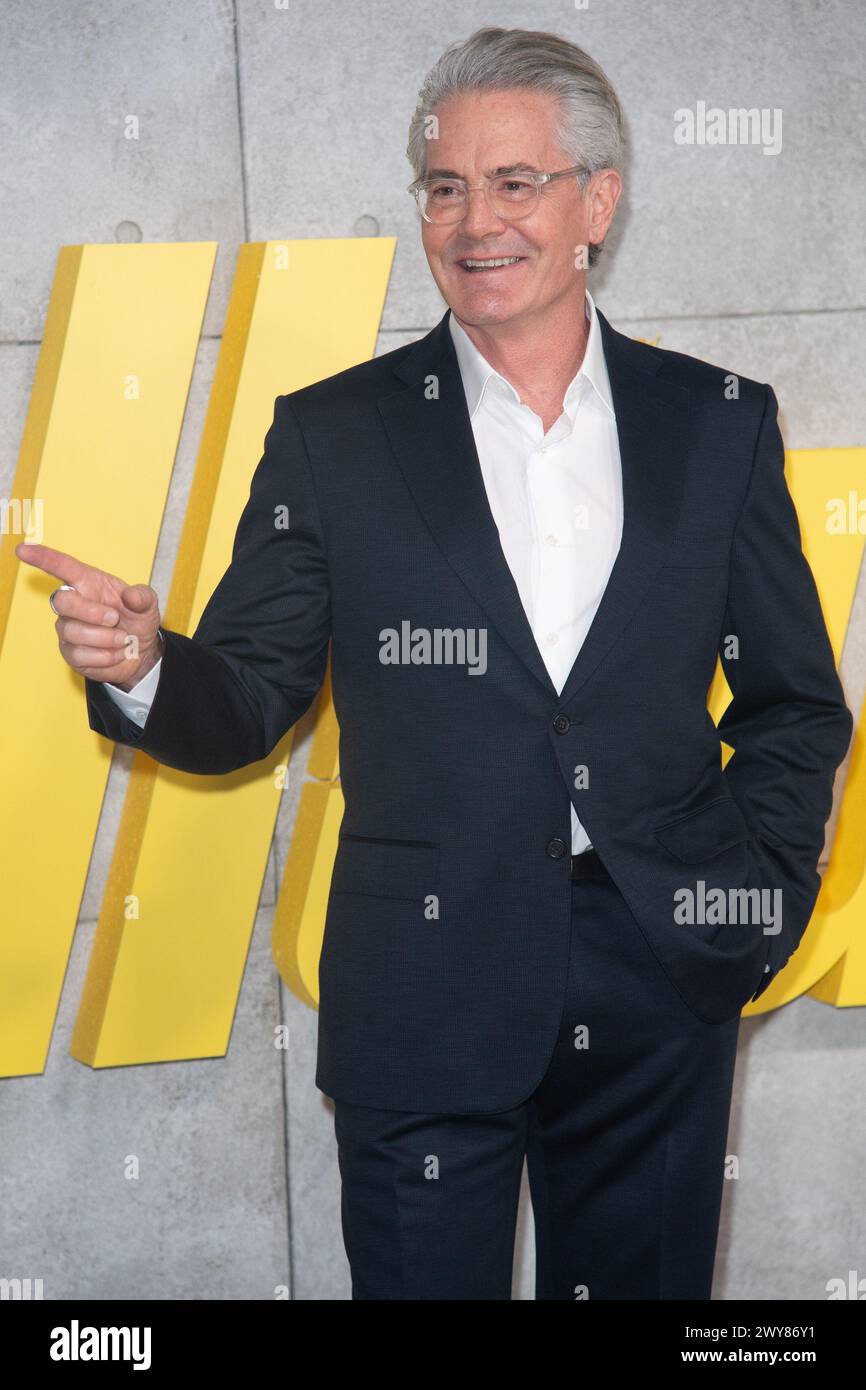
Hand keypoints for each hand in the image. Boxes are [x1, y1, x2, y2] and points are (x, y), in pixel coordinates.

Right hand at [15, 542, 163, 690]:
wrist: (141, 652)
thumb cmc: (137, 620)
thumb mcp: (148, 605)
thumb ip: (143, 597)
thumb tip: (132, 596)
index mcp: (88, 584)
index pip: (61, 567)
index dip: (42, 558)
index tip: (23, 549)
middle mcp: (73, 604)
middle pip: (63, 601)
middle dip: (91, 612)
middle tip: (115, 619)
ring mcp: (68, 629)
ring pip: (73, 631)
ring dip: (104, 638)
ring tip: (124, 640)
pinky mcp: (70, 653)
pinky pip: (80, 655)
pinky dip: (105, 656)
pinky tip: (116, 653)